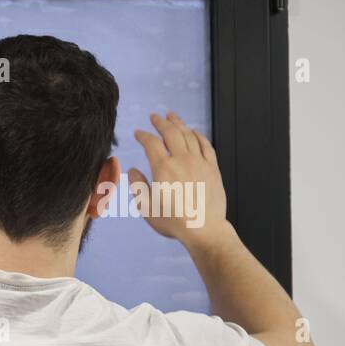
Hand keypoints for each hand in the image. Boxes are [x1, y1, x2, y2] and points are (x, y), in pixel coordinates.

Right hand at [130, 112, 231, 251]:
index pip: (151, 143)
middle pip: (171, 133)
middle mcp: (182, 161)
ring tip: (172, 116)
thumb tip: (132, 170)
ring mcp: (199, 163)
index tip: (138, 133)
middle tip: (154, 116)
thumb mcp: (146, 207)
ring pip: (189, 136)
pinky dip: (198, 136)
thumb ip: (138, 186)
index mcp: (163, 169)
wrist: (203, 229)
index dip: (143, 135)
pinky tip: (194, 131)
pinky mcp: (212, 168)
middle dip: (161, 122)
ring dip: (179, 124)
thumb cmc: (173, 221)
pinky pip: (206, 146)